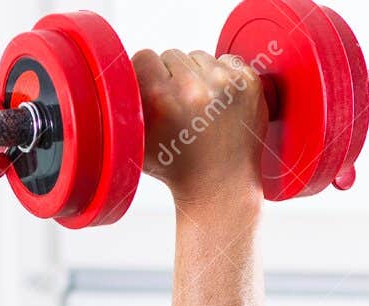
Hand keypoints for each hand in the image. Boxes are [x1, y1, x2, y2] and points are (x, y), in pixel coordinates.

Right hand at [133, 49, 264, 214]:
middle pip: (173, 55)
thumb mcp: (136, 141)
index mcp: (160, 99)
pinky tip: (220, 106)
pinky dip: (223, 78)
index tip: (157, 98)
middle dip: (174, 78)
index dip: (149, 77)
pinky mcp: (248, 83)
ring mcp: (225, 83)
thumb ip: (126, 104)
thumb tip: (121, 71)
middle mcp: (193, 88)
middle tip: (181, 110)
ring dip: (198, 76)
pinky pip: (226, 60)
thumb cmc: (176, 167)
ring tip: (201, 110)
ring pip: (200, 57)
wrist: (220, 187)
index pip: (145, 57)